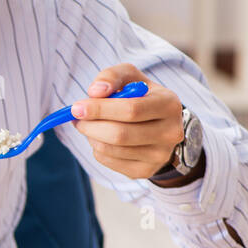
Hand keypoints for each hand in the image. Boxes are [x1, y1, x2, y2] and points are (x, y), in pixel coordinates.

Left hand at [71, 63, 182, 179]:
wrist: (158, 124)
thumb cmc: (140, 96)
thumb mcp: (130, 77)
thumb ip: (111, 76)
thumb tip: (95, 91)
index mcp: (169, 104)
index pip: (131, 110)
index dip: (99, 109)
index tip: (76, 107)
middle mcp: (170, 132)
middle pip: (119, 134)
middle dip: (90, 125)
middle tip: (76, 118)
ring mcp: (160, 155)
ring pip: (111, 149)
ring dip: (91, 136)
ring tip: (89, 125)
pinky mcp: (146, 171)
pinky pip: (109, 161)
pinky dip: (97, 149)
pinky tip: (101, 138)